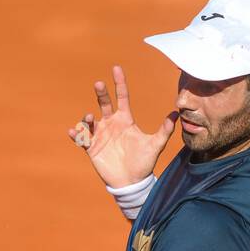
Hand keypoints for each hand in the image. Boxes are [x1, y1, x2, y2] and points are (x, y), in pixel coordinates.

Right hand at [67, 65, 177, 188]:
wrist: (132, 182)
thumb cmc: (144, 163)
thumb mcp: (155, 145)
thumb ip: (164, 130)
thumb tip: (176, 114)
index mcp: (125, 120)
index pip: (121, 97)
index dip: (119, 83)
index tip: (116, 68)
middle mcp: (111, 124)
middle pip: (104, 103)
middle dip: (101, 93)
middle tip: (99, 84)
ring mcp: (100, 136)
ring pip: (90, 121)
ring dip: (88, 117)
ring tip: (90, 118)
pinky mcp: (92, 148)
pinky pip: (81, 138)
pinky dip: (76, 134)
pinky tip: (74, 131)